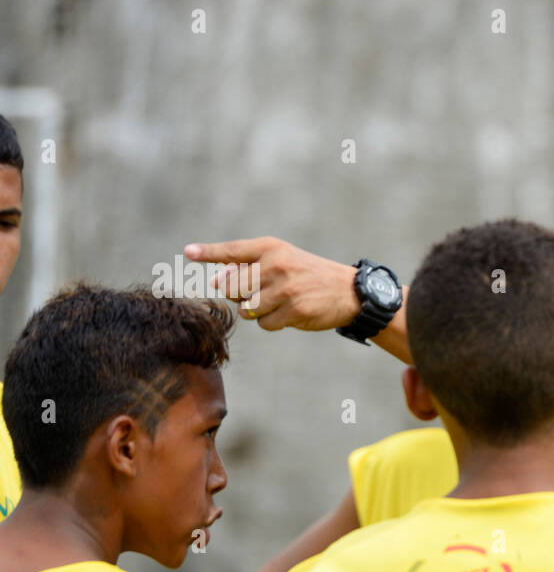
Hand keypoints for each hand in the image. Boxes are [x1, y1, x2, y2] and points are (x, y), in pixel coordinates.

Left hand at [183, 236, 359, 330]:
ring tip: (277, 303)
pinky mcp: (295, 310)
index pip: (233, 251)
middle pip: (233, 287)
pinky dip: (272, 322)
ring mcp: (285, 289)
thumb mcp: (282, 260)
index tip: (188, 252)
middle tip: (259, 292)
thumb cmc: (308, 274)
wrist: (348, 291)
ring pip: (246, 308)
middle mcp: (276, 265)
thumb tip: (218, 282)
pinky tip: (289, 313)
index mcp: (271, 248)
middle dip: (238, 295)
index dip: (209, 253)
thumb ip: (250, 267)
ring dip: (255, 311)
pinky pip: (264, 324)